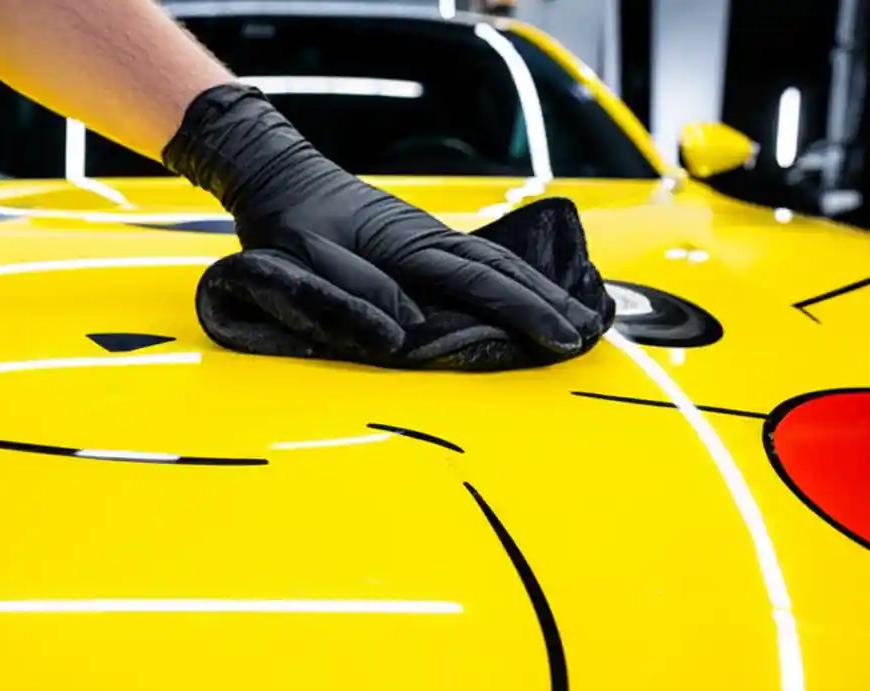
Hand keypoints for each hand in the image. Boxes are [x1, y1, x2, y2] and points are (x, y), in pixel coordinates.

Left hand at [164, 84, 603, 354]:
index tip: (559, 335)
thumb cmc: (289, 223)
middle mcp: (428, 237)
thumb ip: (356, 292)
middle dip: (548, 302)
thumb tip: (407, 329)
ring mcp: (428, 235)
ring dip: (538, 289)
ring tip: (576, 315)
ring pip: (495, 263)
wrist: (279, 175)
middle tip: (589, 333)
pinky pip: (478, 262)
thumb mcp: (307, 261)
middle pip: (501, 270)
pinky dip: (512, 279)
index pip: (478, 282)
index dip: (522, 311)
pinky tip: (529, 291)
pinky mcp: (421, 240)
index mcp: (406, 245)